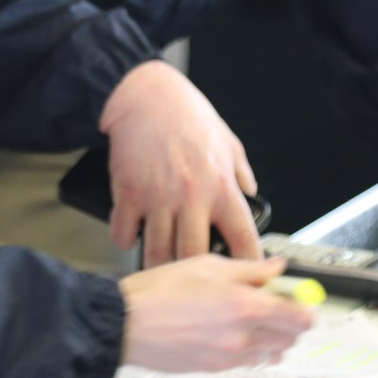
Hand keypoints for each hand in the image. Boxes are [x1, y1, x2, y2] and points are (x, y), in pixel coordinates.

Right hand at [99, 60, 260, 266]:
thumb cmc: (187, 115)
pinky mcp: (128, 193)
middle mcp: (191, 196)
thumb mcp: (228, 142)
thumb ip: (241, 173)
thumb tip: (252, 192)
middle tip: (196, 282)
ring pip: (158, 254)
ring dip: (160, 266)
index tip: (249, 279)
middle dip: (197, 278)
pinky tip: (134, 237)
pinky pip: (125, 234)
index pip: (243, 240)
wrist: (146, 95)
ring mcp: (157, 198)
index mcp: (221, 186)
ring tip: (163, 270)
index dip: (250, 266)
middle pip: (196, 258)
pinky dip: (127, 241)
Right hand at [118, 255, 314, 371]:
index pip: (299, 317)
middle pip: (291, 338)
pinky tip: (228, 330)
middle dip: (290, 322)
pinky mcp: (215, 368)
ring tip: (251, 317)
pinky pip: (246, 361)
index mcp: (245, 306)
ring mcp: (230, 356)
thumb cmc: (159, 291)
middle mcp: (243, 336)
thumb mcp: (207, 264)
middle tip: (276, 303)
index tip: (300, 297)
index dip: (305, 307)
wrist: (127, 323)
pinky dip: (249, 348)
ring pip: (271, 353)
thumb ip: (249, 268)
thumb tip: (276, 268)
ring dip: (271, 337)